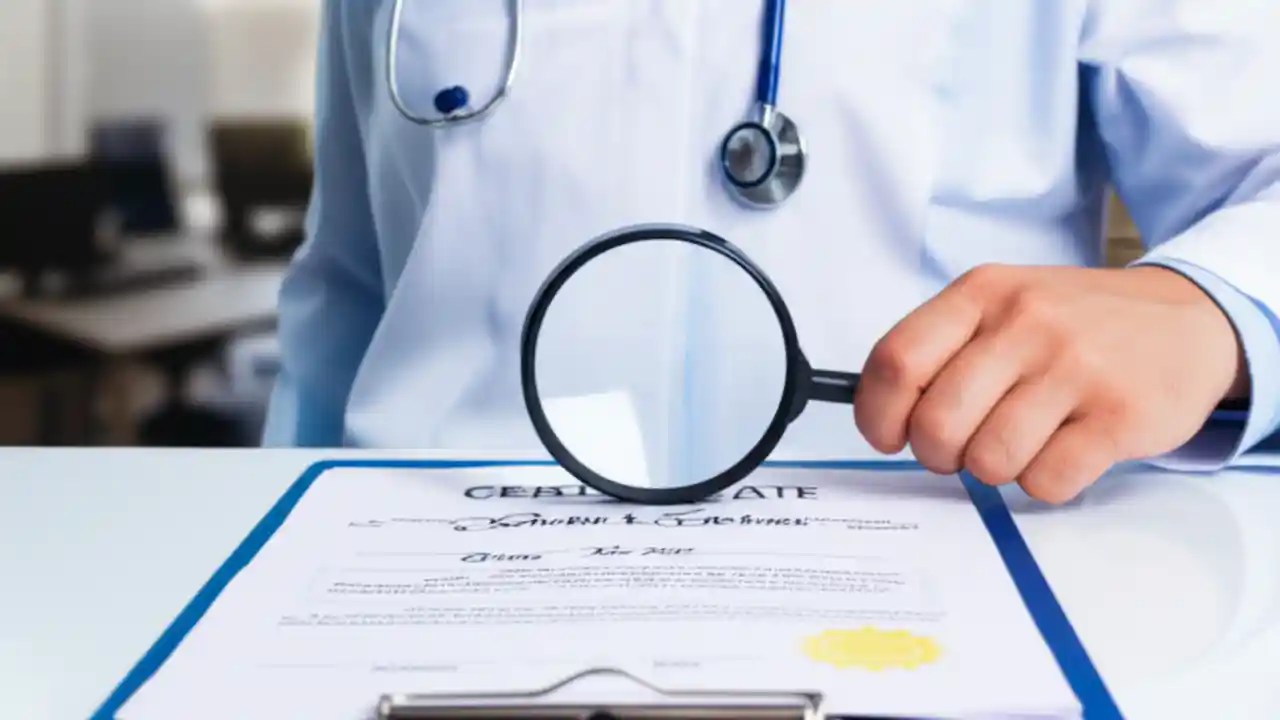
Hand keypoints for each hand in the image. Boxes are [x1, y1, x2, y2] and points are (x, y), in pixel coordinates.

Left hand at [854, 264, 1247, 503]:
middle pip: (937, 423)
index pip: (896, 361)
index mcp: (982, 292)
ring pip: (989, 461)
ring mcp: (1075, 367)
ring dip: (995, 469)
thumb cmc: (1076, 324)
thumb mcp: (1004, 305)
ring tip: (1020, 442)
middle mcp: (1026, 322)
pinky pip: (1046, 481)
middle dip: (937, 455)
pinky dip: (1044, 482)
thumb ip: (942, 349)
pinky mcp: (1119, 415)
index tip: (887, 436)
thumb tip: (882, 416)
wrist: (1188, 320)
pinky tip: (1063, 451)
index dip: (877, 414)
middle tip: (960, 449)